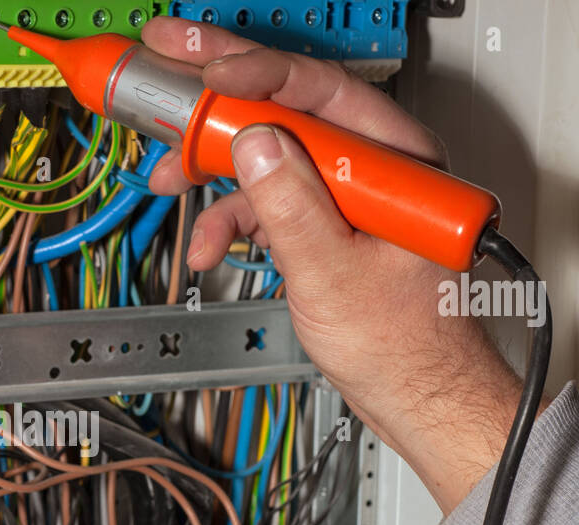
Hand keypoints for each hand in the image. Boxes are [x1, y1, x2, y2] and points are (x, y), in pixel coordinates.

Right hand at [142, 17, 525, 514]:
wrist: (414, 399)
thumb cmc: (405, 347)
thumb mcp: (334, 273)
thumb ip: (292, 203)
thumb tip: (255, 141)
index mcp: (397, 161)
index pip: (320, 90)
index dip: (254, 73)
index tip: (203, 72)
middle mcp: (374, 166)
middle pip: (286, 109)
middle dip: (218, 105)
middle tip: (164, 80)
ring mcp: (347, 193)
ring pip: (268, 155)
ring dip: (213, 173)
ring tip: (170, 180)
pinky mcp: (325, 220)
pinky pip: (270, 199)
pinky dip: (233, 219)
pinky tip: (208, 244)